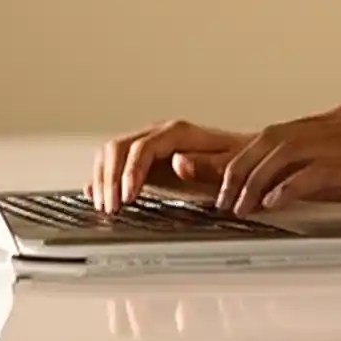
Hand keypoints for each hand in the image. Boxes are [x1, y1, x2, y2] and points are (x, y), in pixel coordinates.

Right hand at [87, 120, 249, 213]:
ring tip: (105, 205)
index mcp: (178, 132)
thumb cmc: (239, 163)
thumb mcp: (230, 165)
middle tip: (111, 207)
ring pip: (112, 151)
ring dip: (103, 178)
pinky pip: (116, 159)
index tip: (127, 197)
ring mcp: (150, 142)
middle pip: (118, 147)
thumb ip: (205, 165)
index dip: (129, 172)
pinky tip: (95, 190)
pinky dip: (103, 175)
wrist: (245, 157)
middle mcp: (160, 133)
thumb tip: (176, 162)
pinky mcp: (146, 156)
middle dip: (110, 179)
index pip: (141, 147)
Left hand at [216, 104, 340, 222]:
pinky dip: (288, 188)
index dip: (247, 155)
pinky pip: (315, 172)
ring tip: (240, 204)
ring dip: (256, 179)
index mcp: (339, 121)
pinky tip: (273, 204)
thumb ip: (326, 171)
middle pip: (273, 136)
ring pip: (286, 150)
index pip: (278, 132)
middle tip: (222, 195)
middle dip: (241, 166)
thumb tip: (286, 189)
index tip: (226, 180)